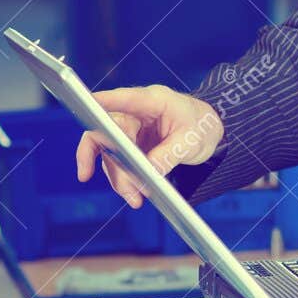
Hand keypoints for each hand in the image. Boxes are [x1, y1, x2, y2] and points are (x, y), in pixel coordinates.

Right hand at [73, 86, 223, 207]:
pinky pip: (117, 162)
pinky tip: (134, 194)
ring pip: (109, 153)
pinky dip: (123, 179)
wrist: (211, 132)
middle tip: (127, 188)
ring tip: (135, 199)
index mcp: (153, 100)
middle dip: (114, 165)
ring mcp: (130, 128)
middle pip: (107, 133)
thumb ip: (168, 155)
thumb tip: (147, 173)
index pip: (123, 98)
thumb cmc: (202, 126)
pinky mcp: (130, 143)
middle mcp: (135, 112)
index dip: (102, 102)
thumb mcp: (191, 142)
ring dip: (118, 178)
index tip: (86, 107)